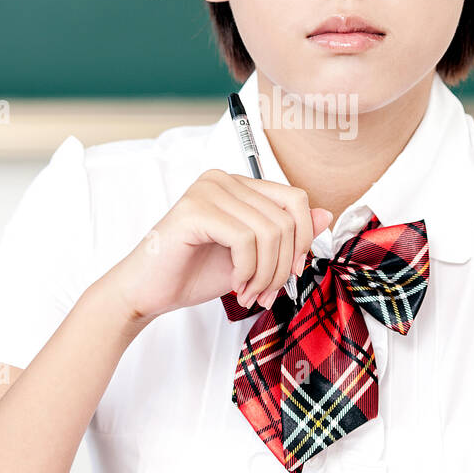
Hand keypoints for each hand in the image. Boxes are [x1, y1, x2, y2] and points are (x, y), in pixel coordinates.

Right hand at [104, 170, 332, 321]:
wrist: (147, 293)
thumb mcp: (253, 257)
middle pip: (285, 217)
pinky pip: (245, 240)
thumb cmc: (193, 273)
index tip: (291, 272)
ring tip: (248, 293)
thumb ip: (286, 235)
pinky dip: (247, 271)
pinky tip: (234, 286)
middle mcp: (223, 179)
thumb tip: (326, 214)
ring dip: (265, 274)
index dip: (303, 239)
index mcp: (238, 184)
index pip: (295, 199)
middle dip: (282, 265)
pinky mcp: (194, 210)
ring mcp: (208, 190)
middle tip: (264, 293)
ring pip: (269, 231)